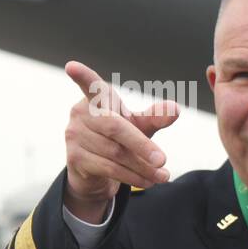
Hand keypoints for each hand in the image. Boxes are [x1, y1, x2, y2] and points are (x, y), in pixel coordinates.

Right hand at [62, 61, 178, 221]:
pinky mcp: (74, 158)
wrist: (97, 172)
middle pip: (115, 128)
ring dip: (143, 167)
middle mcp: (81, 114)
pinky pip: (109, 168)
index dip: (83, 77)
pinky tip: (149, 182)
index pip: (92, 86)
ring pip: (115, 153)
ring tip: (163, 176)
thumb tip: (175, 109)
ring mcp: (75, 136)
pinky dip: (133, 176)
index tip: (72, 67)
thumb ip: (155, 117)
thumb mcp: (139, 127)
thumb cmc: (121, 139)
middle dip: (141, 145)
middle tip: (164, 160)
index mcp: (98, 100)